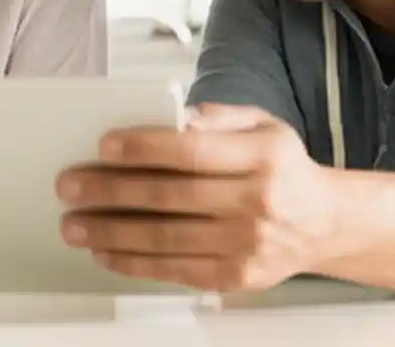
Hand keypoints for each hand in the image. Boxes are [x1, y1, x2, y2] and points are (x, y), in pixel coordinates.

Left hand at [56, 103, 334, 291]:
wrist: (324, 223)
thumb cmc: (284, 169)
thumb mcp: (263, 126)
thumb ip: (218, 117)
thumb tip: (172, 118)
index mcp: (263, 158)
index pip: (194, 153)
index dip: (145, 149)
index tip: (104, 147)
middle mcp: (257, 203)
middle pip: (171, 198)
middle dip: (112, 191)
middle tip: (70, 186)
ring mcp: (247, 245)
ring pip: (166, 239)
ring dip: (112, 232)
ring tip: (75, 223)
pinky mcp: (236, 277)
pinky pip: (175, 271)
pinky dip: (134, 263)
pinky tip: (106, 251)